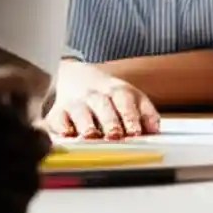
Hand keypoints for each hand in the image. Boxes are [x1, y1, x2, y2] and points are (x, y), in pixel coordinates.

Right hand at [45, 60, 160, 139]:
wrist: (76, 77)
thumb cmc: (109, 95)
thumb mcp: (132, 97)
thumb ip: (146, 113)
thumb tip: (156, 131)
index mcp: (118, 91)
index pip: (125, 102)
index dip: (131, 116)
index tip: (136, 132)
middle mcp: (96, 96)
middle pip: (103, 106)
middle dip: (110, 121)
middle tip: (115, 135)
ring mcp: (76, 103)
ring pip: (80, 112)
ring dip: (86, 124)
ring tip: (92, 135)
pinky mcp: (57, 112)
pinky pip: (57, 118)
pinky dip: (60, 126)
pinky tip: (67, 134)